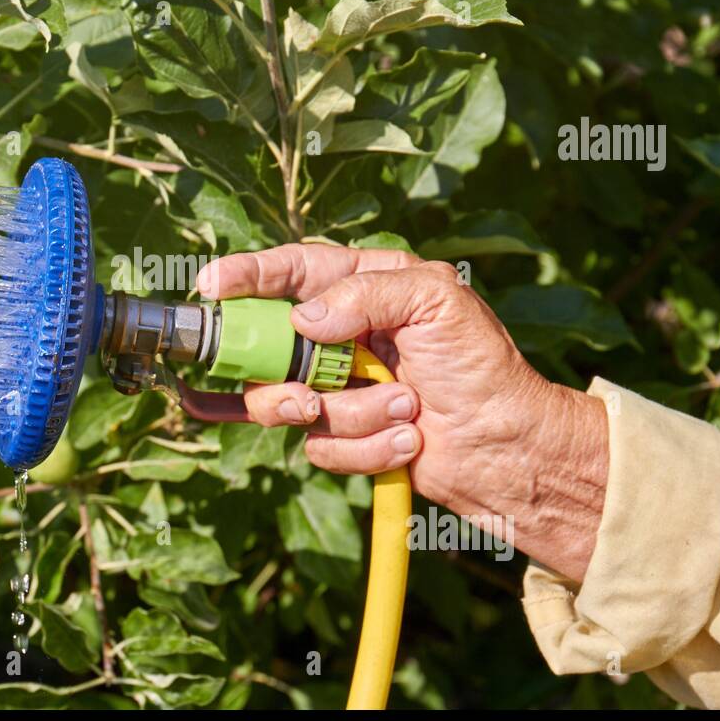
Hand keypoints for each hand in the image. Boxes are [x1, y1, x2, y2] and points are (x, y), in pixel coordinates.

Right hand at [196, 244, 609, 580]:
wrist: (509, 446)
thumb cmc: (481, 364)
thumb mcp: (435, 300)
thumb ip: (366, 293)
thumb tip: (303, 320)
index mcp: (362, 287)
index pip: (291, 272)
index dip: (246, 276)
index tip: (211, 287)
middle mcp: (341, 334)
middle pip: (268, 344)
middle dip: (283, 374)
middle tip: (308, 394)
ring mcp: (338, 386)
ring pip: (289, 403)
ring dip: (352, 415)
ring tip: (407, 410)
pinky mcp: (344, 434)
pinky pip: (319, 446)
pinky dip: (367, 448)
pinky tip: (409, 440)